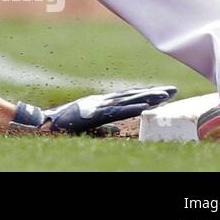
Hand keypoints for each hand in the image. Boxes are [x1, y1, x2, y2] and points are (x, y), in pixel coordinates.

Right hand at [43, 85, 176, 133]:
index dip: (146, 95)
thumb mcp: (87, 126)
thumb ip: (104, 127)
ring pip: (129, 100)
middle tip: (174, 90)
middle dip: (154, 93)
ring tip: (166, 95)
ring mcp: (100, 106)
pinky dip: (133, 107)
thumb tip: (118, 130)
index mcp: (102, 104)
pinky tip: (146, 106)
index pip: (129, 97)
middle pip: (134, 96)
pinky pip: (118, 110)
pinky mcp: (96, 113)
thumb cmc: (62, 124)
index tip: (163, 93)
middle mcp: (104, 102)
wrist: (46, 123)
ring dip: (148, 98)